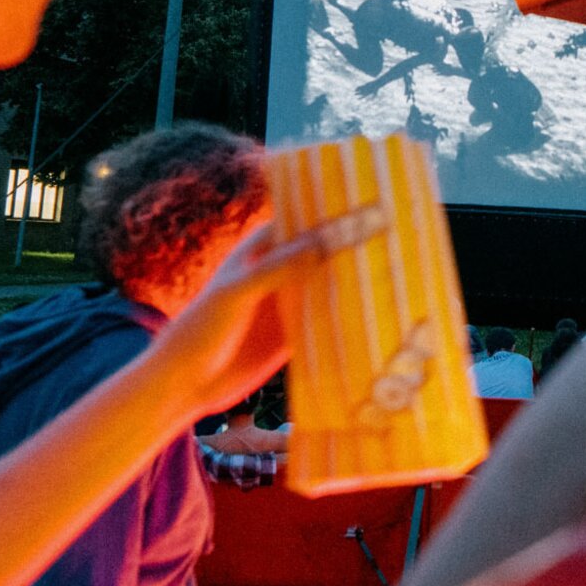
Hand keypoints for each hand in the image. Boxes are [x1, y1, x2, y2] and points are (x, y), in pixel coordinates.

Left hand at [150, 205, 387, 425]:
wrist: (184, 383)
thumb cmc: (201, 328)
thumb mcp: (238, 292)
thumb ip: (278, 268)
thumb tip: (327, 240)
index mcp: (262, 250)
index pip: (304, 221)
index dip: (334, 211)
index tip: (372, 202)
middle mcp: (280, 273)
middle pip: (324, 253)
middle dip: (355, 246)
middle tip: (400, 237)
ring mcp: (289, 306)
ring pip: (330, 287)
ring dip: (356, 284)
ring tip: (401, 275)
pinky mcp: (295, 338)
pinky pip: (328, 324)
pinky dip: (349, 321)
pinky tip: (379, 319)